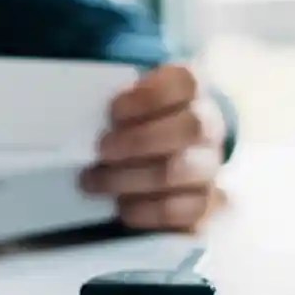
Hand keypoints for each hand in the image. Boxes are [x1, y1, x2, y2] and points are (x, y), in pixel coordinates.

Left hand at [81, 65, 224, 230]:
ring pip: (181, 171)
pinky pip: (186, 210)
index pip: (186, 83)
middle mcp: (209, 125)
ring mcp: (211, 165)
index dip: (149, 97)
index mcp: (192, 90)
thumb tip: (83, 119)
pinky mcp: (209, 202)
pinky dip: (148, 211)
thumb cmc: (132, 122)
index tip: (113, 112)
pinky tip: (121, 207)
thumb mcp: (124, 103)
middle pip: (190, 127)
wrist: (158, 154)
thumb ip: (114, 106)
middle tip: (101, 150)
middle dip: (139, 140)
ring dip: (130, 178)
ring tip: (95, 181)